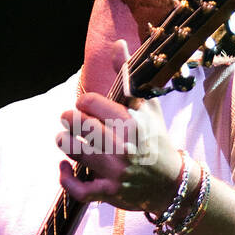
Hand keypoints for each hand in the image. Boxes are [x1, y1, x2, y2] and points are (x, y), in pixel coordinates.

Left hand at [56, 39, 182, 211]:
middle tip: (70, 119)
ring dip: (63, 142)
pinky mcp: (110, 192)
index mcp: (132, 121)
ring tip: (63, 138)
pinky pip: (78, 189)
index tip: (87, 106)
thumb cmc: (156, 139)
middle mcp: (124, 146)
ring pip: (74, 151)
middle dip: (69, 119)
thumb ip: (128, 75)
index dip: (84, 102)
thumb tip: (117, 42)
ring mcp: (116, 171)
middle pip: (78, 124)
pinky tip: (64, 167)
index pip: (90, 102)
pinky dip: (65, 178)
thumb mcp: (147, 105)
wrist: (172, 182)